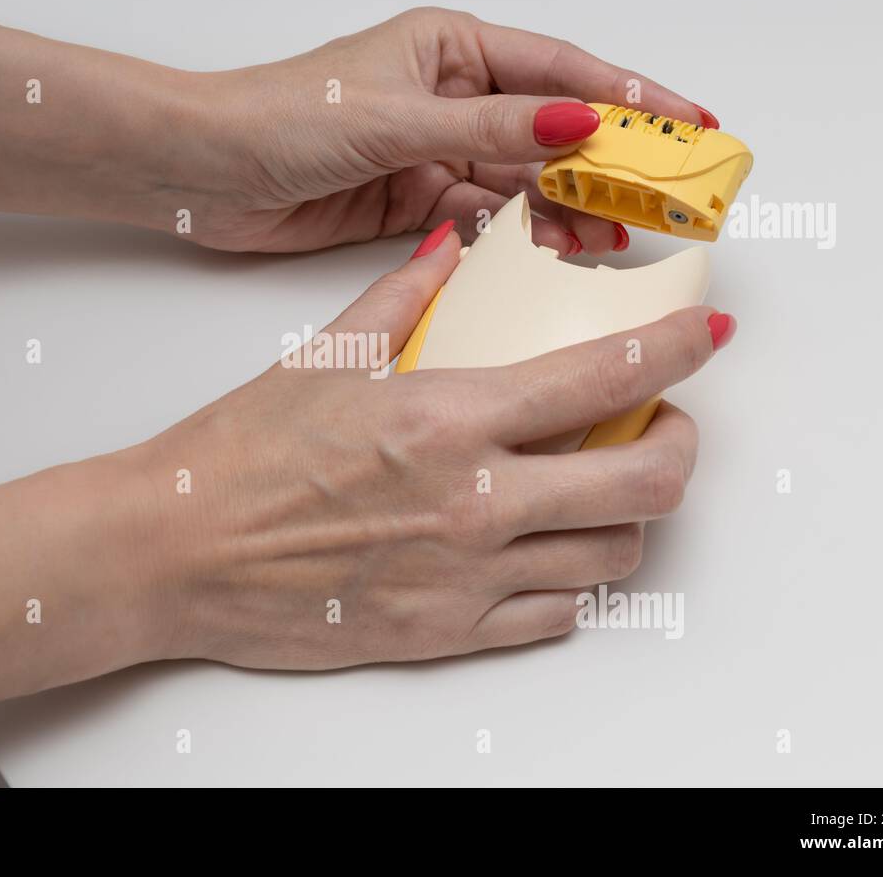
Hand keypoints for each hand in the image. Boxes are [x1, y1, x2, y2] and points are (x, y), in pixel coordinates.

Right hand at [121, 229, 732, 667]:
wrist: (178, 552)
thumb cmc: (238, 456)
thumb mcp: (324, 356)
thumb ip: (404, 297)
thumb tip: (449, 249)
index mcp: (449, 417)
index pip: (604, 376)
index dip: (676, 351)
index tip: (704, 336)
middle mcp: (476, 500)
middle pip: (647, 482)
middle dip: (681, 446)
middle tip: (663, 425)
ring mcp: (469, 576)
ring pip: (615, 555)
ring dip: (626, 515)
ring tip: (596, 487)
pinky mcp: (448, 633)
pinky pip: (558, 617)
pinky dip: (574, 581)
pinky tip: (546, 550)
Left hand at [176, 7, 717, 254]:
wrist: (200, 172)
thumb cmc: (279, 117)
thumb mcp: (397, 117)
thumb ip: (490, 128)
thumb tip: (578, 125)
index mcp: (450, 48)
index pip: (560, 71)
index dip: (629, 98)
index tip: (688, 125)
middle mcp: (448, 97)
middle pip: (548, 131)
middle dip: (606, 165)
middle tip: (665, 201)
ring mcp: (431, 152)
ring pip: (518, 183)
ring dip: (563, 210)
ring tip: (612, 243)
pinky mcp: (409, 202)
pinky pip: (479, 220)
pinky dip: (513, 238)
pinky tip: (550, 255)